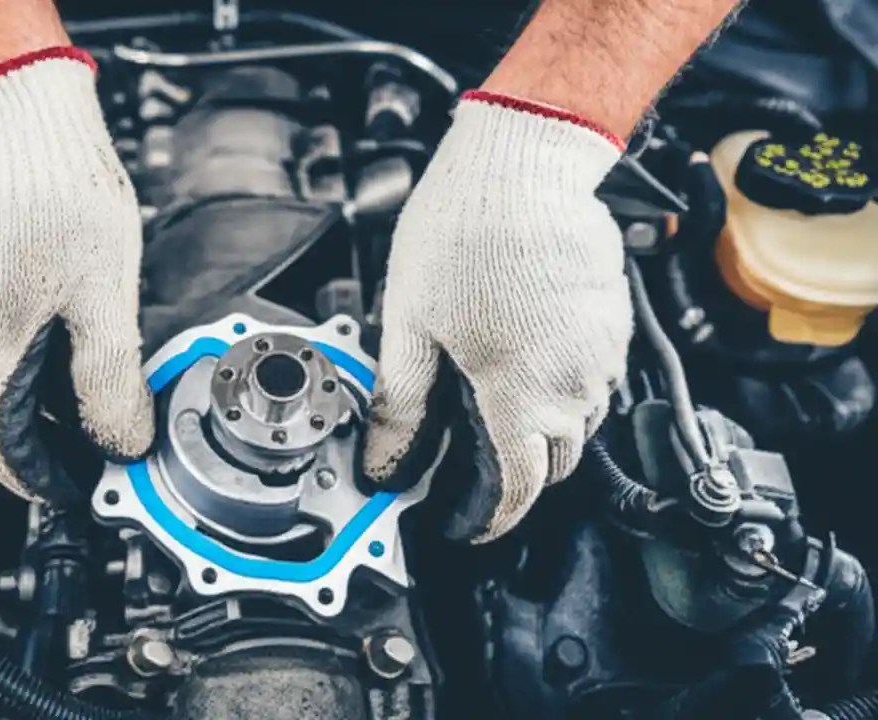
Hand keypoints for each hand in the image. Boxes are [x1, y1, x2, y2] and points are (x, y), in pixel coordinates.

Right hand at [0, 49, 152, 503]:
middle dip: (40, 443)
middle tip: (92, 445)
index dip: (37, 481)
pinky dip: (18, 362)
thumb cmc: (61, 196)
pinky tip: (59, 342)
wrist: (24, 122)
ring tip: (85, 396)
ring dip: (32, 401)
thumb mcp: (106, 301)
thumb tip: (123, 441)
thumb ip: (111, 383)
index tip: (72, 489)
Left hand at [363, 91, 632, 542]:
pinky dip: (568, 385)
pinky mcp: (614, 321)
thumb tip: (383, 461)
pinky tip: (531, 354)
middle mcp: (574, 382)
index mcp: (519, 393)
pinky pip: (598, 377)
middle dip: (521, 473)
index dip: (495, 518)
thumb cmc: (462, 235)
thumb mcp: (411, 325)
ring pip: (583, 420)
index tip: (475, 524)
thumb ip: (400, 403)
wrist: (522, 164)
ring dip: (548, 427)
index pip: (520, 488)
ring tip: (502, 401)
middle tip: (479, 460)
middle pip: (558, 460)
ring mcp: (602, 352)